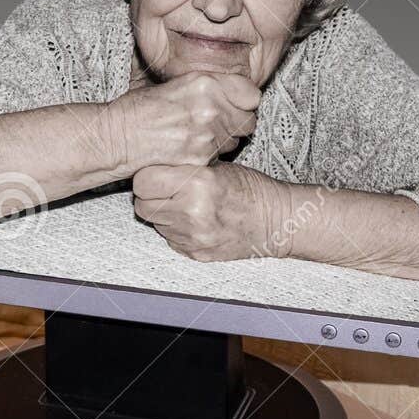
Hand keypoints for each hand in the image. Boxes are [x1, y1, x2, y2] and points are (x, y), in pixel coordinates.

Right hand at [109, 72, 259, 174]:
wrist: (116, 137)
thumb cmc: (138, 110)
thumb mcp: (176, 84)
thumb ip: (208, 87)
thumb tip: (231, 93)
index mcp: (205, 83)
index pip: (251, 95)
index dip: (244, 102)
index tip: (235, 106)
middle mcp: (210, 107)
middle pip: (248, 120)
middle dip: (236, 123)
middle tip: (217, 125)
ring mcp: (206, 135)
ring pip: (235, 141)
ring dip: (223, 141)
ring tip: (198, 137)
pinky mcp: (199, 158)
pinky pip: (219, 158)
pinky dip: (208, 157)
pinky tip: (189, 150)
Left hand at [133, 162, 294, 261]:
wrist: (276, 221)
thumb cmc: (250, 189)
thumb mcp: (218, 167)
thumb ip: (183, 168)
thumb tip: (153, 166)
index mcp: (198, 184)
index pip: (143, 182)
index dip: (147, 177)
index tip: (155, 174)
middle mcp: (192, 213)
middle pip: (142, 205)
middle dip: (150, 196)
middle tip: (165, 190)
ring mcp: (192, 237)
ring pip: (154, 222)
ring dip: (162, 213)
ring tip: (183, 204)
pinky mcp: (194, 252)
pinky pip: (168, 238)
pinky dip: (174, 228)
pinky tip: (192, 220)